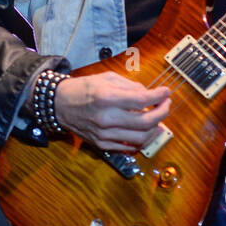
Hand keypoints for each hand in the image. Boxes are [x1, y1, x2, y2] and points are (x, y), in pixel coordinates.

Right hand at [53, 72, 170, 153]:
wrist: (59, 104)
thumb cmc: (83, 88)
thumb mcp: (106, 78)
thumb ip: (129, 85)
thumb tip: (148, 94)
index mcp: (107, 97)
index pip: (142, 100)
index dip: (159, 96)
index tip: (166, 92)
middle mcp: (106, 118)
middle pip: (146, 121)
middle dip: (163, 112)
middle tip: (166, 105)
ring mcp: (104, 134)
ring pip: (141, 138)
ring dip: (155, 129)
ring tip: (157, 119)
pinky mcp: (101, 144)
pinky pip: (128, 147)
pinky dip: (141, 140)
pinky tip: (144, 131)